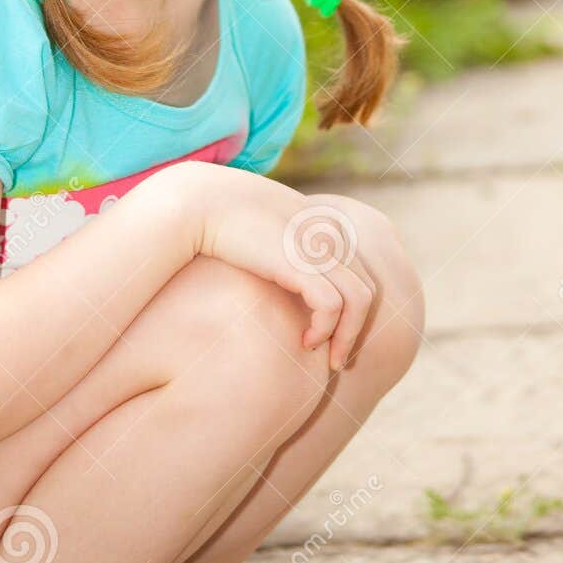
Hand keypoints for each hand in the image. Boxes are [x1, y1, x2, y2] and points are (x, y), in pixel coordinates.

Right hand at [148, 163, 375, 371]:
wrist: (195, 203)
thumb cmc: (216, 218)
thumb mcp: (259, 226)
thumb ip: (278, 242)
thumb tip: (274, 267)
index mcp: (321, 219)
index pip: (359, 267)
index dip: (354, 305)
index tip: (338, 332)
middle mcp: (326, 230)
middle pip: (367, 285)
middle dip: (359, 326)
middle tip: (341, 356)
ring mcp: (316, 245)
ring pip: (360, 299)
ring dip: (348, 335)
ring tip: (331, 359)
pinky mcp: (299, 262)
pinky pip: (333, 306)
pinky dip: (327, 330)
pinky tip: (305, 342)